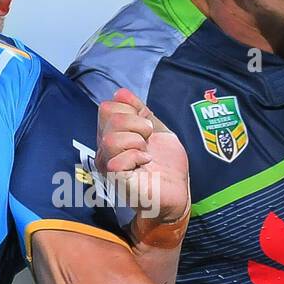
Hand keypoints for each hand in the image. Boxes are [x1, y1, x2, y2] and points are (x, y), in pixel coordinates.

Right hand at [96, 88, 190, 227]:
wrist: (177, 191)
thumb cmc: (166, 164)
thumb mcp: (156, 128)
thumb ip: (139, 110)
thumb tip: (120, 92)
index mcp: (112, 135)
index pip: (108, 107)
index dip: (131, 111)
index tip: (146, 128)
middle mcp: (105, 149)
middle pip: (108, 117)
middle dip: (137, 123)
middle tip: (148, 140)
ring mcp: (109, 165)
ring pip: (111, 138)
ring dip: (136, 142)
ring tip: (146, 154)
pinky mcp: (116, 181)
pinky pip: (117, 161)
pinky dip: (136, 158)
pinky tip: (144, 164)